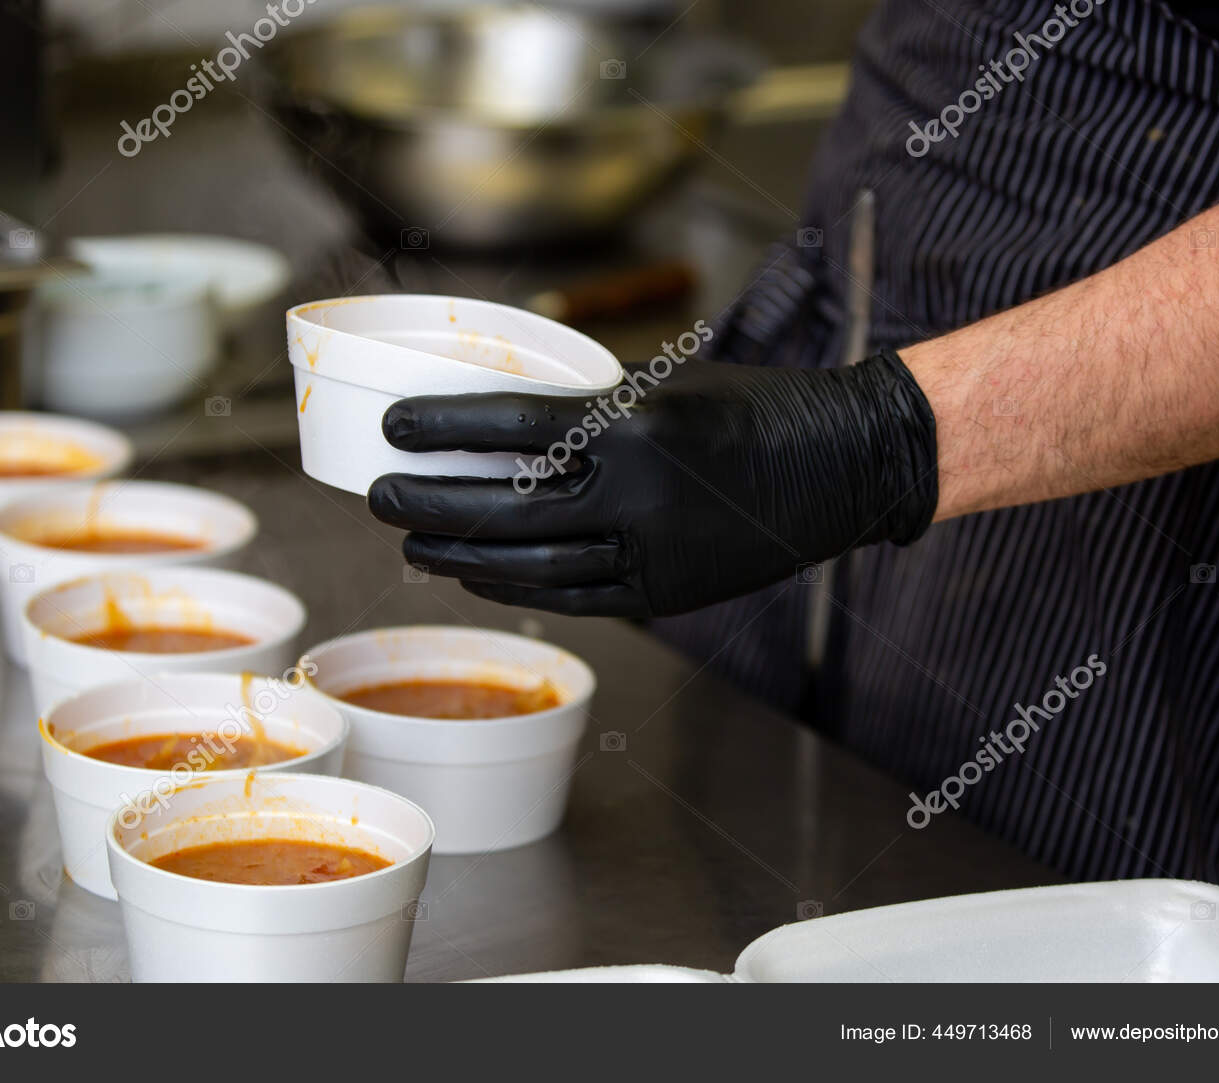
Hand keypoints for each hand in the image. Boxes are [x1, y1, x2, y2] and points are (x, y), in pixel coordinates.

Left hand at [367, 350, 938, 616]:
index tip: (393, 428)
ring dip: (461, 558)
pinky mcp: (666, 593)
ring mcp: (652, 552)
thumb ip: (587, 401)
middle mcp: (637, 493)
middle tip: (380, 496)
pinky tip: (479, 579)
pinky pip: (573, 598)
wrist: (838, 465)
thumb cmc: (750, 408)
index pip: (511, 425)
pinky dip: (517, 590)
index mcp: (633, 425)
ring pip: (530, 566)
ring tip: (414, 547)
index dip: (441, 429)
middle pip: (503, 508)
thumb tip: (504, 408)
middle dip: (428, 506)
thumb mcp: (665, 382)